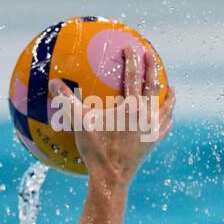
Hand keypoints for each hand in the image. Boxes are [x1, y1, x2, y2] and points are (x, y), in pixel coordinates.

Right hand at [53, 47, 174, 187]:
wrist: (111, 177)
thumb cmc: (95, 150)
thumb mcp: (79, 124)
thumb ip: (67, 101)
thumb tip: (53, 82)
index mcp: (130, 106)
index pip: (134, 75)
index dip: (133, 58)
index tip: (131, 46)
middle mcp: (146, 113)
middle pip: (154, 84)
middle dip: (153, 66)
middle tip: (150, 54)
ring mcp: (154, 127)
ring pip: (166, 104)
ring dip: (167, 92)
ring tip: (170, 86)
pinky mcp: (155, 141)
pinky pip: (166, 125)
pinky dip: (167, 117)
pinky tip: (167, 117)